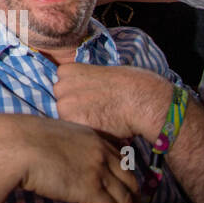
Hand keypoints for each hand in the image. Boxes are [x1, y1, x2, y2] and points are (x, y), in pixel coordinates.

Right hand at [0, 114, 138, 202]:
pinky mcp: (90, 190)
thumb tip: (68, 156)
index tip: (125, 183)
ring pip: (125, 196)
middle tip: (131, 202)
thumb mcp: (54, 133)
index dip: (125, 173)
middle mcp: (100, 153)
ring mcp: (97, 171)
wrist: (15, 144)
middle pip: (129, 177)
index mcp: (92, 137)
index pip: (122, 157)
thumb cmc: (24, 138)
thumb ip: (69, 143)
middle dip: (132, 192)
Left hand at [55, 62, 172, 140]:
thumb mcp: (97, 72)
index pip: (62, 87)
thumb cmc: (128, 84)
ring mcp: (65, 106)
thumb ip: (81, 81)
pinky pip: (76, 131)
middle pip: (62, 103)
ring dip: (80, 121)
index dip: (77, 94)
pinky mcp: (74, 123)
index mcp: (66, 71)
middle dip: (76, 108)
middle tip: (98, 109)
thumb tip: (76, 93)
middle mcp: (60, 87)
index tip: (91, 96)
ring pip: (67, 119)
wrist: (143, 100)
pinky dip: (87, 132)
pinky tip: (102, 126)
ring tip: (102, 118)